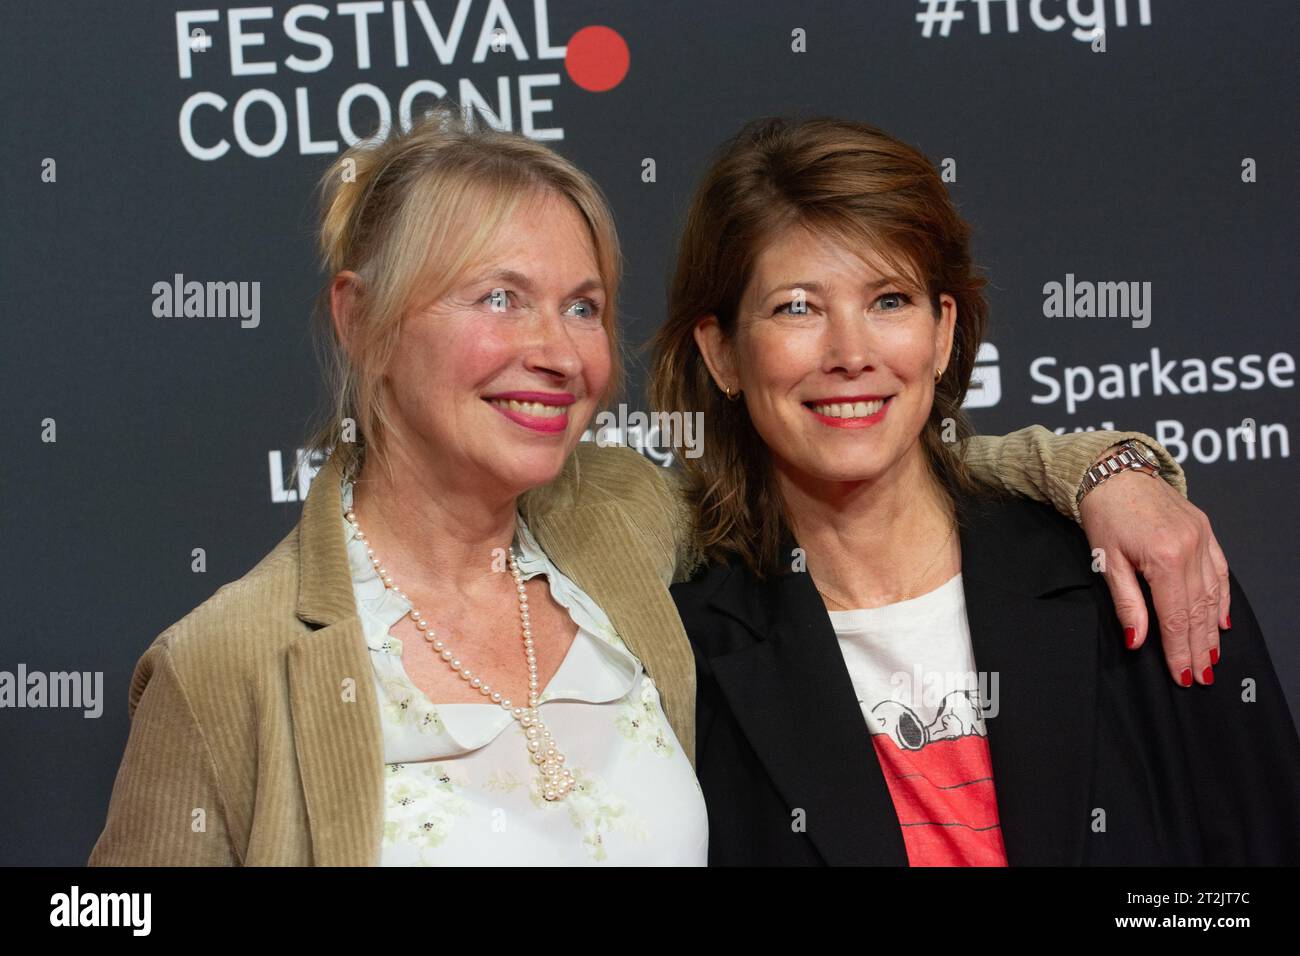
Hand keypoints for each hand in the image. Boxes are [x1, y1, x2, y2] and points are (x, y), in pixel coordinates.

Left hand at [1079, 469, 1230, 686]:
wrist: (1114, 472)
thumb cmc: (1104, 515)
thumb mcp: (1107, 561)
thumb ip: (1126, 603)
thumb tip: (1137, 641)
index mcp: (1164, 558)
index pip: (1176, 618)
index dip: (1180, 651)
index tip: (1184, 676)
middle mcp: (1190, 548)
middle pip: (1198, 611)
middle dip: (1199, 648)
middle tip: (1201, 677)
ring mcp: (1202, 538)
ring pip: (1213, 594)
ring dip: (1212, 629)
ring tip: (1211, 657)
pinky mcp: (1205, 530)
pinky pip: (1219, 571)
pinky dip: (1222, 598)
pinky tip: (1221, 620)